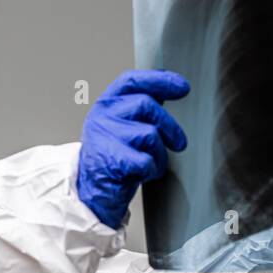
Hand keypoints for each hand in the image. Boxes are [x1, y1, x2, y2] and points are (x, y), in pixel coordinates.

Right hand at [77, 70, 189, 228]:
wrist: (90, 193)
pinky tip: (143, 173)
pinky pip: (147, 159)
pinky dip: (152, 169)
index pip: (133, 80)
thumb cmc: (110, 159)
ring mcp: (105, 138)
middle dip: (170, 125)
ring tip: (152, 163)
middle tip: (179, 142)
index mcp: (105, 105)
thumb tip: (167, 90)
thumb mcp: (120, 125)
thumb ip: (138, 107)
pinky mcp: (113, 161)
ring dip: (160, 153)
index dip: (160, 80)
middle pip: (147, 104)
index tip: (182, 87)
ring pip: (150, 133)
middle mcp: (102, 117)